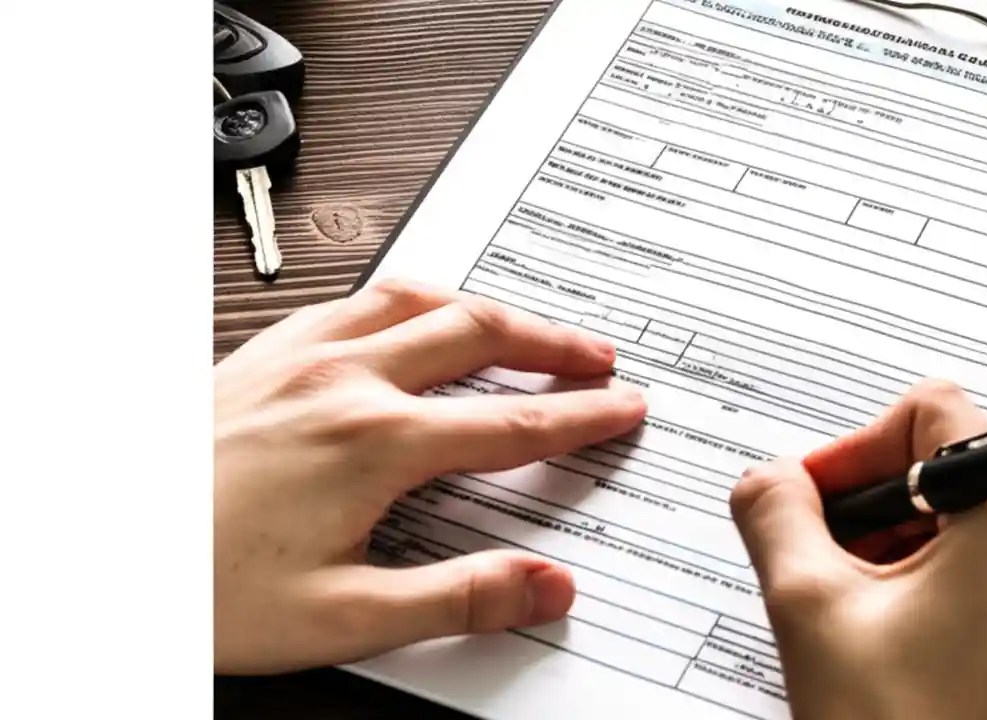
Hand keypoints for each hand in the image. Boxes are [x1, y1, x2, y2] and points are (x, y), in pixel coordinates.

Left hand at [214, 280, 645, 673]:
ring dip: (485, 307)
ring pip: (418, 299)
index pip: (513, 422)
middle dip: (553, 342)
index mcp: (374, 442)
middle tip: (598, 356)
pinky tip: (410, 312)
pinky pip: (356, 297)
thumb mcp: (342, 620)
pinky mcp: (262, 352)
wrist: (95, 550)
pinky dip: (409, 296)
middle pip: (478, 334)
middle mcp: (343, 379)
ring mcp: (299, 356)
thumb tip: (545, 587)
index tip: (623, 408)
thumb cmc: (201, 587)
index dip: (583, 416)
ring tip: (524, 323)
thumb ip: (458, 599)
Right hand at [730, 381, 986, 719]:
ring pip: (970, 517)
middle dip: (873, 509)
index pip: (930, 411)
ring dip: (901, 548)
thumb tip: (769, 481)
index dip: (853, 447)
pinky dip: (938, 579)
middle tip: (827, 562)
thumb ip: (774, 516)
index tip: (817, 495)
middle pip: (950, 466)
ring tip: (861, 613)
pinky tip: (898, 635)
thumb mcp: (811, 612)